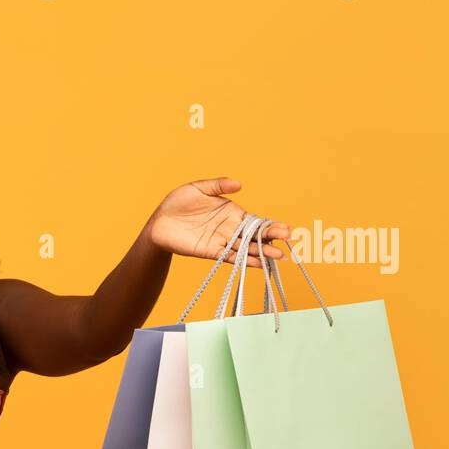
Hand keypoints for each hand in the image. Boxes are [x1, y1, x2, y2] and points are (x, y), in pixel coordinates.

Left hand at [145, 177, 288, 268]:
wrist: (159, 221)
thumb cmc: (178, 203)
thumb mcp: (199, 188)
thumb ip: (219, 185)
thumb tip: (240, 184)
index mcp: (232, 213)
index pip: (256, 220)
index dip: (271, 225)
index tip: (286, 228)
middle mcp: (231, 228)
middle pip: (255, 235)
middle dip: (271, 238)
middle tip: (289, 239)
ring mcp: (222, 241)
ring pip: (246, 248)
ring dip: (262, 253)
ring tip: (278, 256)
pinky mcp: (211, 251)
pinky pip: (230, 257)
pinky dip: (244, 261)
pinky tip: (258, 264)